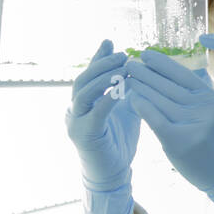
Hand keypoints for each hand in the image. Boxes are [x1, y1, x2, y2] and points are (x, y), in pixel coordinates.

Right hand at [65, 40, 138, 213]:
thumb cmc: (118, 140)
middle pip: (83, 79)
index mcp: (84, 101)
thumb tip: (138, 69)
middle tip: (122, 54)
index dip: (98, 57)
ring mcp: (76, 121)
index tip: (111, 41)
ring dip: (103, 78)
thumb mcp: (124, 109)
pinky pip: (93, 113)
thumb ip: (126, 91)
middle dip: (102, 64)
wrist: (112, 173)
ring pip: (83, 93)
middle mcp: (75, 109)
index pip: (89, 74)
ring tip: (121, 68)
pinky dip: (105, 100)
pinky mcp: (83, 135)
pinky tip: (118, 91)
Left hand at [123, 49, 213, 209]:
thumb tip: (169, 82)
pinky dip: (143, 107)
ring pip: (160, 100)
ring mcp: (193, 124)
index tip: (146, 54)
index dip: (163, 63)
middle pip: (169, 85)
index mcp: (212, 98)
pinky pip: (157, 119)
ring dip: (141, 86)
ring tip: (127, 78)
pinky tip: (132, 98)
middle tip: (129, 63)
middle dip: (146, 73)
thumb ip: (196, 100)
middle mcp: (204, 108)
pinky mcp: (180, 141)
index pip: (183, 75)